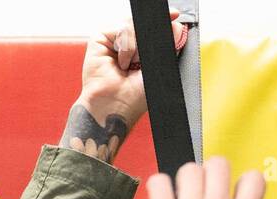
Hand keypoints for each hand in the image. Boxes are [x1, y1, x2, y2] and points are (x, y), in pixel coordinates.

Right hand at [62, 11, 185, 162]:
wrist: (115, 106)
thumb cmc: (135, 97)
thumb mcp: (158, 69)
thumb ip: (166, 47)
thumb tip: (176, 26)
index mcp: (142, 54)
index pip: (153, 31)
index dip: (164, 21)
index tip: (175, 15)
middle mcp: (129, 46)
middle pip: (144, 26)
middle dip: (151, 37)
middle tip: (148, 59)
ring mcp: (114, 41)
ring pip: (134, 26)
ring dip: (139, 48)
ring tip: (133, 67)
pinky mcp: (100, 38)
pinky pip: (122, 29)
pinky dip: (128, 47)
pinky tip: (123, 63)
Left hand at [141, 158, 276, 198]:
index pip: (253, 179)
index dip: (249, 180)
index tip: (241, 190)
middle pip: (218, 164)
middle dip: (216, 171)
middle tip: (211, 187)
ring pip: (189, 169)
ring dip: (189, 179)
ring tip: (188, 195)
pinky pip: (158, 182)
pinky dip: (161, 186)